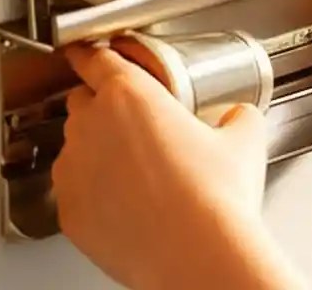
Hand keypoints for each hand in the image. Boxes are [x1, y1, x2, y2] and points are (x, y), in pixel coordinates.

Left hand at [52, 44, 301, 289]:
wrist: (196, 257)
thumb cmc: (215, 199)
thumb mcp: (243, 140)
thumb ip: (235, 116)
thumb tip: (239, 117)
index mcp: (128, 94)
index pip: (94, 58)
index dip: (92, 54)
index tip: (89, 54)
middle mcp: (91, 125)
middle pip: (82, 101)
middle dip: (103, 108)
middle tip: (137, 127)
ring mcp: (73, 170)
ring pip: (75, 148)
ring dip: (97, 153)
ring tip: (136, 175)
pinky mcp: (68, 212)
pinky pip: (73, 192)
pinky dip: (92, 194)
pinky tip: (126, 205)